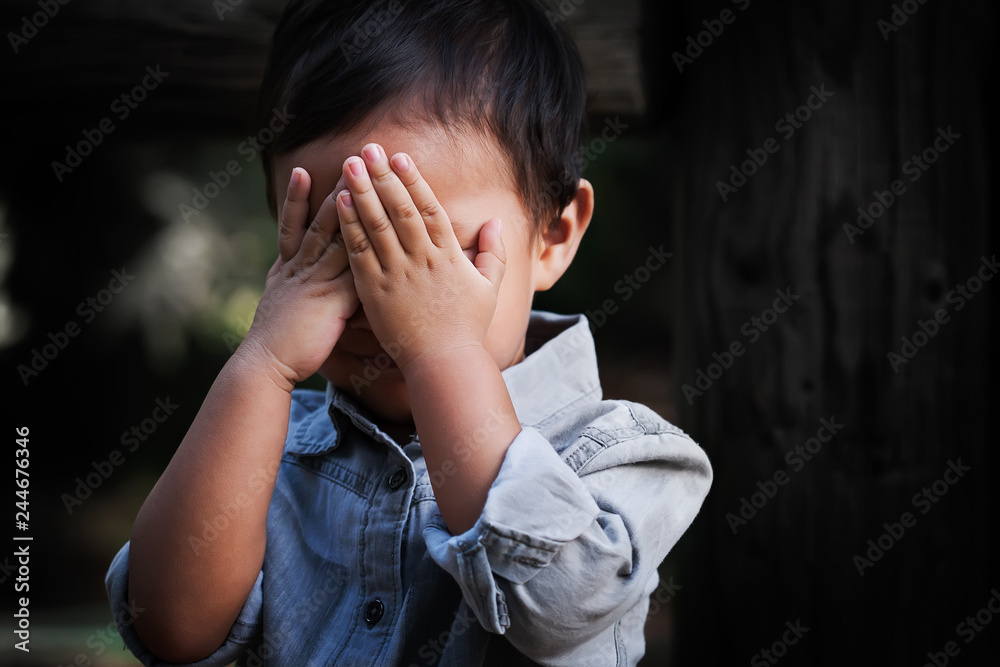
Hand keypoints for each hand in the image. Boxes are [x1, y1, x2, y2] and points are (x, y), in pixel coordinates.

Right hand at [242, 168, 359, 387]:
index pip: (291, 224)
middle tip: (351, 162)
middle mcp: (299, 268)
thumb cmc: (277, 343)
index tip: (303, 170)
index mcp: (286, 268)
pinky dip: (370, 252)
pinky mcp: (332, 300)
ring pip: (339, 238)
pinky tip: (389, 239)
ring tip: (370, 186)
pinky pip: (355, 270)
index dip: (296, 198)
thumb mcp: (282, 305)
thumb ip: (293, 286)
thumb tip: (305, 279)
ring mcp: (315, 281)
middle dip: (337, 191)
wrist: (264, 365)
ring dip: (356, 211)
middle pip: (321, 221)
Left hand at [335, 143, 504, 373]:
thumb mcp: (490, 288)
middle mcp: (422, 260)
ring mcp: (397, 275)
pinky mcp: (375, 292)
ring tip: (349, 165)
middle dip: (383, 176)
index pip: (429, 209)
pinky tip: (341, 204)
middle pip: (400, 209)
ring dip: (362, 192)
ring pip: (377, 225)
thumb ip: (494, 252)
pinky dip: (350, 227)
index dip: (413, 180)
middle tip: (367, 149)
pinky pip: (360, 254)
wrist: (444, 363)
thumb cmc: (467, 328)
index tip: (399, 157)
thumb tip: (496, 222)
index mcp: (449, 256)